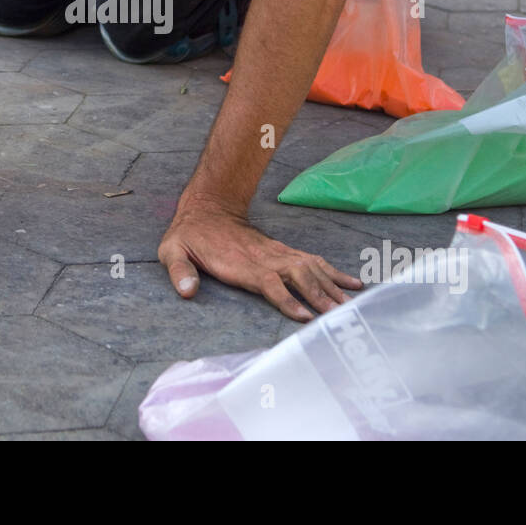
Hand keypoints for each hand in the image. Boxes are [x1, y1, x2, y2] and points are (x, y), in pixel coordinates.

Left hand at [158, 198, 361, 320]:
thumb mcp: (173, 250)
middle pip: (299, 276)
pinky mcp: (283, 252)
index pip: (269, 283)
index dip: (287, 300)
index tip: (305, 317)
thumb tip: (187, 291)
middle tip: (340, 316)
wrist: (207, 207)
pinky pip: (313, 261)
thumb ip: (180, 271)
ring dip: (332, 286)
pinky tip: (352, 284)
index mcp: (241, 263)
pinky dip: (334, 273)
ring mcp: (277, 254)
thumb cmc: (189, 235)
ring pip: (311, 268)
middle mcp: (265, 258)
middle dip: (320, 296)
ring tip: (352, 305)